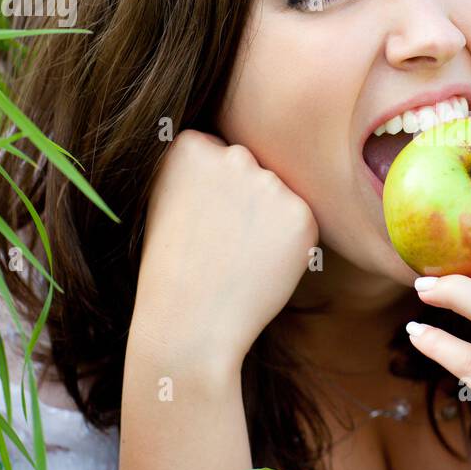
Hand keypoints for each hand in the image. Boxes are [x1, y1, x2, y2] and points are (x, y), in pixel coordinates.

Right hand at [131, 129, 318, 376]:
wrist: (189, 323)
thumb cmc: (174, 268)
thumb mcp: (169, 201)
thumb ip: (204, 171)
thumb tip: (247, 157)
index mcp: (190, 146)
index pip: (217, 155)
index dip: (211, 193)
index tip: (196, 221)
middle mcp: (233, 155)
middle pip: (252, 170)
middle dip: (244, 200)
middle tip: (219, 243)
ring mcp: (269, 183)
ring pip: (278, 195)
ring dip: (268, 220)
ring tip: (237, 256)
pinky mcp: (301, 214)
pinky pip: (300, 222)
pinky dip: (288, 244)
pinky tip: (259, 265)